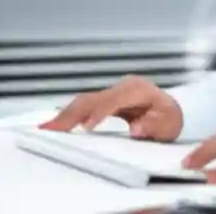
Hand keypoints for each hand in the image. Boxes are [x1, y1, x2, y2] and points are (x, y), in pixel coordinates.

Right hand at [38, 75, 183, 141]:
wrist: (168, 111)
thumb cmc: (168, 117)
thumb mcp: (169, 124)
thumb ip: (154, 126)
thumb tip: (136, 129)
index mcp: (138, 90)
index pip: (115, 100)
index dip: (100, 111)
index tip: (86, 126)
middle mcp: (121, 87)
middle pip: (92, 98)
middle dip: (71, 113)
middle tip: (51, 129)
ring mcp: (112, 92)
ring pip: (84, 101)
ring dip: (65, 115)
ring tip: (46, 129)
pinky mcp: (105, 100)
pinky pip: (84, 106)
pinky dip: (69, 115)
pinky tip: (56, 125)